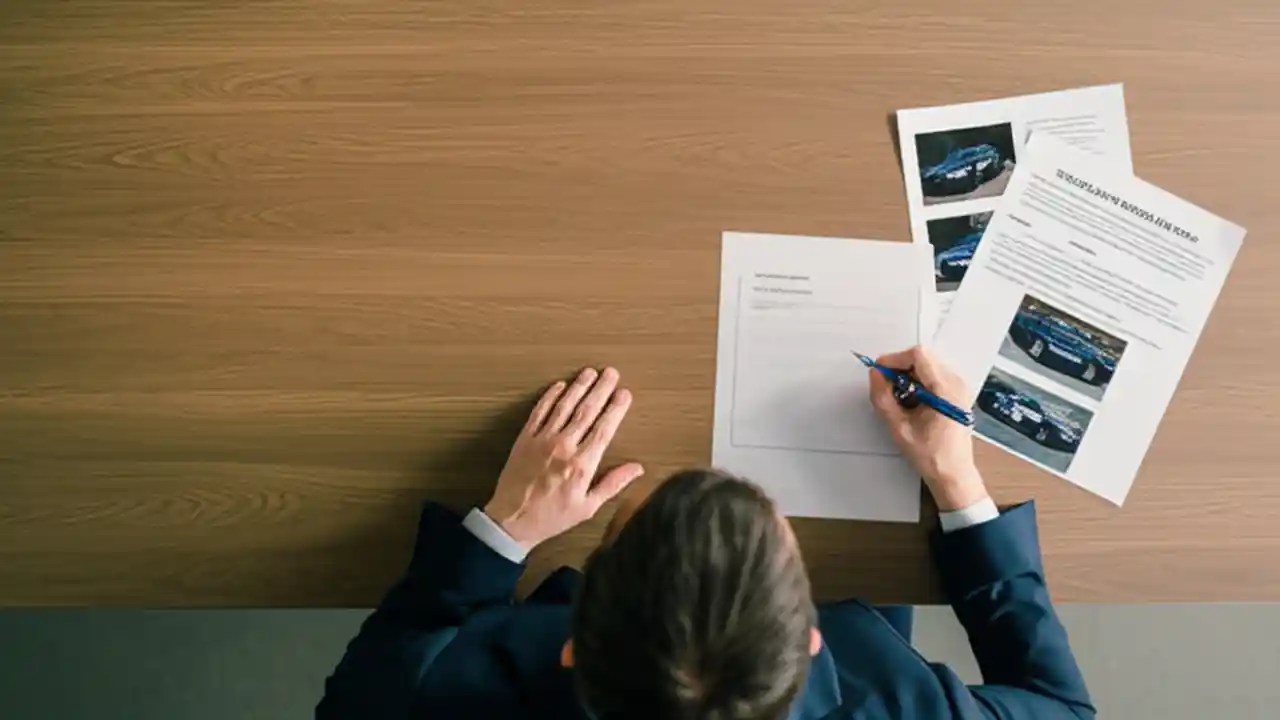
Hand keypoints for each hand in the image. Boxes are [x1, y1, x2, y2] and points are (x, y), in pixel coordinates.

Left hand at [483, 367, 643, 550]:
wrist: (513, 519)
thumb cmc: (552, 517)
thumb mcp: (588, 507)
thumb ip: (612, 484)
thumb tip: (637, 468)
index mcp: (582, 465)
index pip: (604, 429)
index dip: (616, 409)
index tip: (624, 394)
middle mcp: (563, 447)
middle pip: (587, 412)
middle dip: (601, 390)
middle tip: (611, 372)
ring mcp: (542, 440)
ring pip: (564, 407)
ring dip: (578, 387)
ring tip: (590, 372)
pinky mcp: (525, 439)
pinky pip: (539, 412)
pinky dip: (549, 397)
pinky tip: (559, 385)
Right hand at [868, 346, 988, 511]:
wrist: (953, 473)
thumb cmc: (932, 456)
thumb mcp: (898, 427)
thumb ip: (883, 398)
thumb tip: (875, 375)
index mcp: (946, 390)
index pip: (919, 356)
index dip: (894, 360)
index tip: (880, 372)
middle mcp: (957, 384)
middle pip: (923, 358)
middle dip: (900, 369)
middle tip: (887, 388)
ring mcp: (959, 387)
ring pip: (927, 366)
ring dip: (908, 377)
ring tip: (900, 401)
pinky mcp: (956, 393)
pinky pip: (933, 376)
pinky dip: (918, 384)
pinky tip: (912, 404)